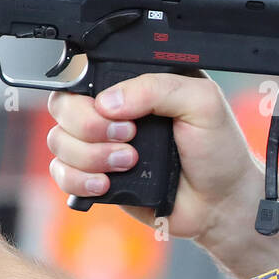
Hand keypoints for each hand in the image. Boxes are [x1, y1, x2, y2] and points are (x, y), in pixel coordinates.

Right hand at [46, 71, 261, 242]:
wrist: (219, 203)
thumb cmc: (218, 150)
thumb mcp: (201, 103)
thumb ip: (157, 88)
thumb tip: (108, 101)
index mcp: (136, 85)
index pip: (88, 75)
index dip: (92, 97)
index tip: (120, 115)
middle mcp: (114, 112)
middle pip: (63, 107)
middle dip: (89, 128)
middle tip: (128, 138)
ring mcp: (102, 145)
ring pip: (58, 142)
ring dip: (89, 156)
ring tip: (129, 163)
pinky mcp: (96, 177)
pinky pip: (61, 174)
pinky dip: (78, 180)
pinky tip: (106, 184)